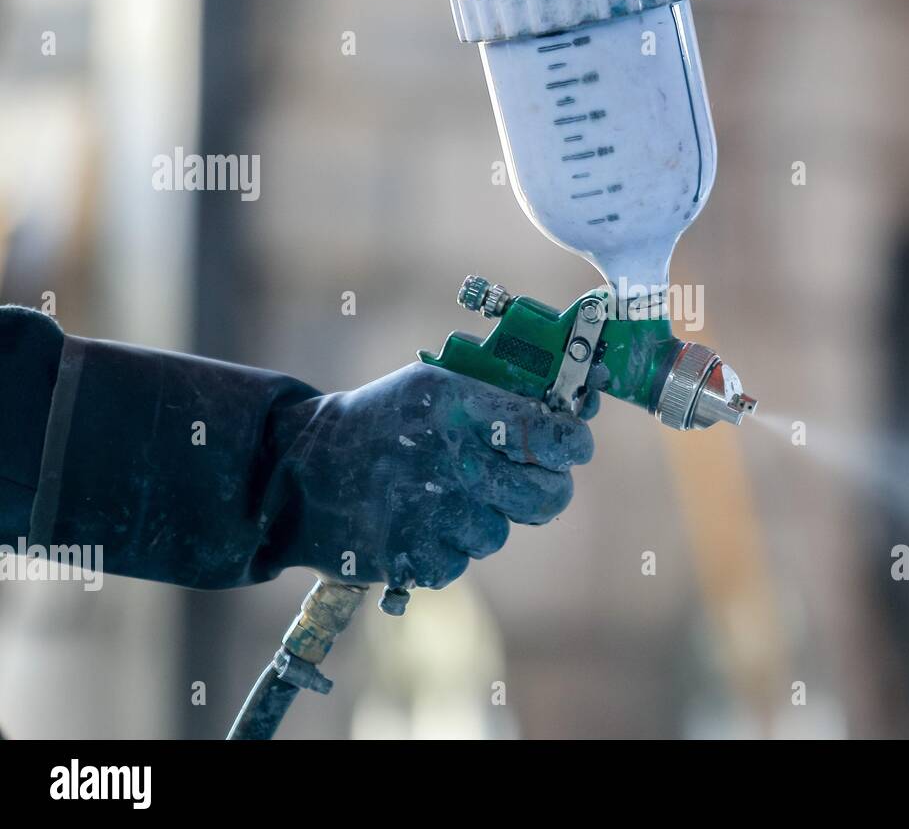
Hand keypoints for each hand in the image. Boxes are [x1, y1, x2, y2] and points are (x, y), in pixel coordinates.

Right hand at [275, 363, 595, 588]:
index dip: (573, 445)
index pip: (551, 434)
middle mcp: (454, 460)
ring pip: (499, 533)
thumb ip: (496, 396)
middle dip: (547, 492)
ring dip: (483, 521)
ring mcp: (434, 513)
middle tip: (533, 486)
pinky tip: (418, 522)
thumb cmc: (379, 421)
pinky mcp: (413, 557)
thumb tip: (570, 410)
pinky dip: (445, 549)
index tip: (572, 448)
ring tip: (446, 499)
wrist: (298, 471)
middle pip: (545, 496)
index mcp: (461, 406)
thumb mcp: (432, 384)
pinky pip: (458, 562)